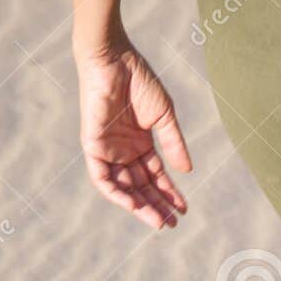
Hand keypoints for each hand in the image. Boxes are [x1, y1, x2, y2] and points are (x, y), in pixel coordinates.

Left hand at [76, 42, 190, 229]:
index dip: (170, 193)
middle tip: (171, 223)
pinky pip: (103, 178)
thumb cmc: (138, 80)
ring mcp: (109, 149)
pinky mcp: (93, 145)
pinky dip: (117, 193)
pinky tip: (133, 205)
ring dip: (139, 205)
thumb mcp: (163, 116)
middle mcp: (124, 150)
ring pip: (124, 187)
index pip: (156, 176)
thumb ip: (173, 144)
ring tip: (157, 220)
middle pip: (141, 186)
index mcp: (141, 142)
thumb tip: (187, 172)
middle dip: (156, 205)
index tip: (183, 210)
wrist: (113, 58)